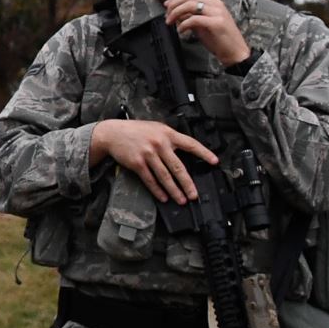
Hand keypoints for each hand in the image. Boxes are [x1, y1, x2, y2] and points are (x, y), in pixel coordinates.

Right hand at [93, 118, 217, 204]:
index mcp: (167, 134)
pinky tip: (164, 197)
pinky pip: (150, 180)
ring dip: (174, 191)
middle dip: (187, 183)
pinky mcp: (137, 163)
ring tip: (181, 199)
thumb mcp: (156, 128)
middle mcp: (159, 144)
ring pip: (165, 176)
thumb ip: (170, 138)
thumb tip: (185, 150)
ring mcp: (148, 154)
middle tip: (194, 194)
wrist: (113, 133)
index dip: (204, 153)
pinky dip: (158, 190)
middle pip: (178, 167)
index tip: (214, 161)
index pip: (190, 144)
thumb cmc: (136, 131)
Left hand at [163, 0, 250, 66]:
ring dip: (176, 13)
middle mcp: (216, 5)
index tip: (167, 5)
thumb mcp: (203, 26)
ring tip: (170, 22)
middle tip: (166, 14)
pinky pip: (195, 19)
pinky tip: (181, 30)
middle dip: (174, 4)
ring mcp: (218, 13)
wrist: (236, 53)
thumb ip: (191, 17)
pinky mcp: (217, 23)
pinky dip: (184, 24)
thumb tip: (177, 14)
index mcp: (214, 3)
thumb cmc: (220, 40)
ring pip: (191, 5)